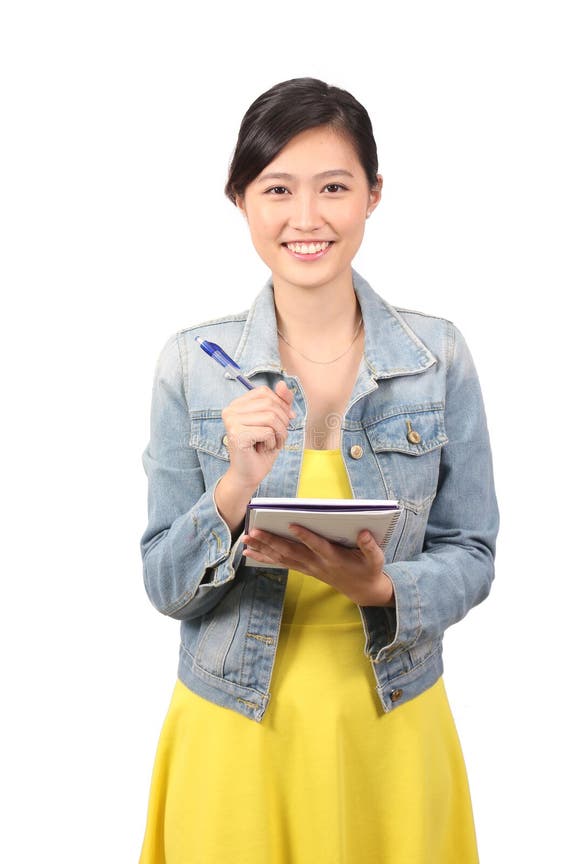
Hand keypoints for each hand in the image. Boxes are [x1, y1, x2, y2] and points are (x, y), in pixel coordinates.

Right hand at [222, 380, 294, 489]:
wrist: (249, 474)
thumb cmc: (261, 448)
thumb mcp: (276, 421)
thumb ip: (280, 401)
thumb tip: (281, 383)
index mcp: (237, 404)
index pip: (264, 392)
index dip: (280, 405)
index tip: (284, 421)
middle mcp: (230, 410)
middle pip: (270, 404)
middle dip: (283, 421)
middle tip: (279, 436)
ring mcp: (232, 422)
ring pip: (271, 417)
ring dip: (280, 433)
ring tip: (273, 443)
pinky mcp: (237, 434)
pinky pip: (268, 431)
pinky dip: (273, 442)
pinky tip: (265, 448)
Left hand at [242, 526, 394, 606]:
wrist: (363, 591)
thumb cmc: (369, 570)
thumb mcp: (375, 559)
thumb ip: (370, 546)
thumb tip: (364, 533)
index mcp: (334, 558)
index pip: (317, 545)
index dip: (305, 535)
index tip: (291, 524)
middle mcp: (318, 564)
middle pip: (291, 552)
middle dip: (271, 541)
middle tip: (254, 531)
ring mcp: (309, 568)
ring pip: (283, 558)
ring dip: (263, 549)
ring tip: (246, 541)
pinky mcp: (305, 570)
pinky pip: (282, 564)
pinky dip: (266, 558)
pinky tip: (250, 553)